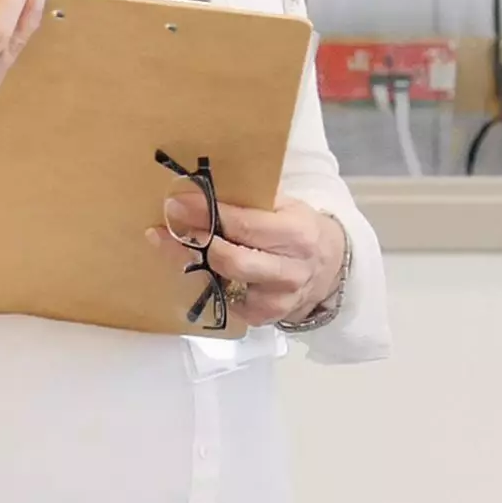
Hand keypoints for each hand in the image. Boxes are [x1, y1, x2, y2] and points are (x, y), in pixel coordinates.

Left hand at [159, 194, 344, 328]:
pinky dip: (211, 285)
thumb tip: (208, 185)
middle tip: (170, 225)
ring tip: (174, 245)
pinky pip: (227, 303)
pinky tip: (204, 270)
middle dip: (195, 241)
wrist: (331, 267)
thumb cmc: (301, 229)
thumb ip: (255, 199)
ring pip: (224, 284)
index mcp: (296, 234)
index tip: (177, 203)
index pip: (244, 225)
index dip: (206, 214)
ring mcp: (278, 298)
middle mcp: (290, 269)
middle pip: (231, 260)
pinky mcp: (266, 317)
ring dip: (194, 264)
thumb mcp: (288, 206)